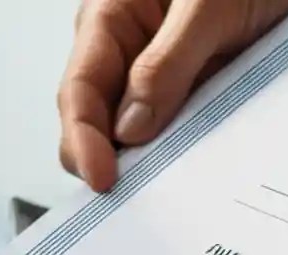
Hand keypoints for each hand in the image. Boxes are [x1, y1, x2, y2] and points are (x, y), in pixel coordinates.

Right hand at [58, 0, 287, 191]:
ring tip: (169, 199)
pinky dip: (186, 157)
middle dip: (111, 163)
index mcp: (110, 19)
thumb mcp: (207, 6)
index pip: (79, 90)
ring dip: (152, 166)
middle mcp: (129, 52)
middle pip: (100, 123)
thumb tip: (130, 127)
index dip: (82, 139)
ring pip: (141, 137)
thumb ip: (168, 61)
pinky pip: (183, 134)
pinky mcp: (198, 94)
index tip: (101, 179)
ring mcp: (163, 78)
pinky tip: (200, 177)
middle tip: (136, 202)